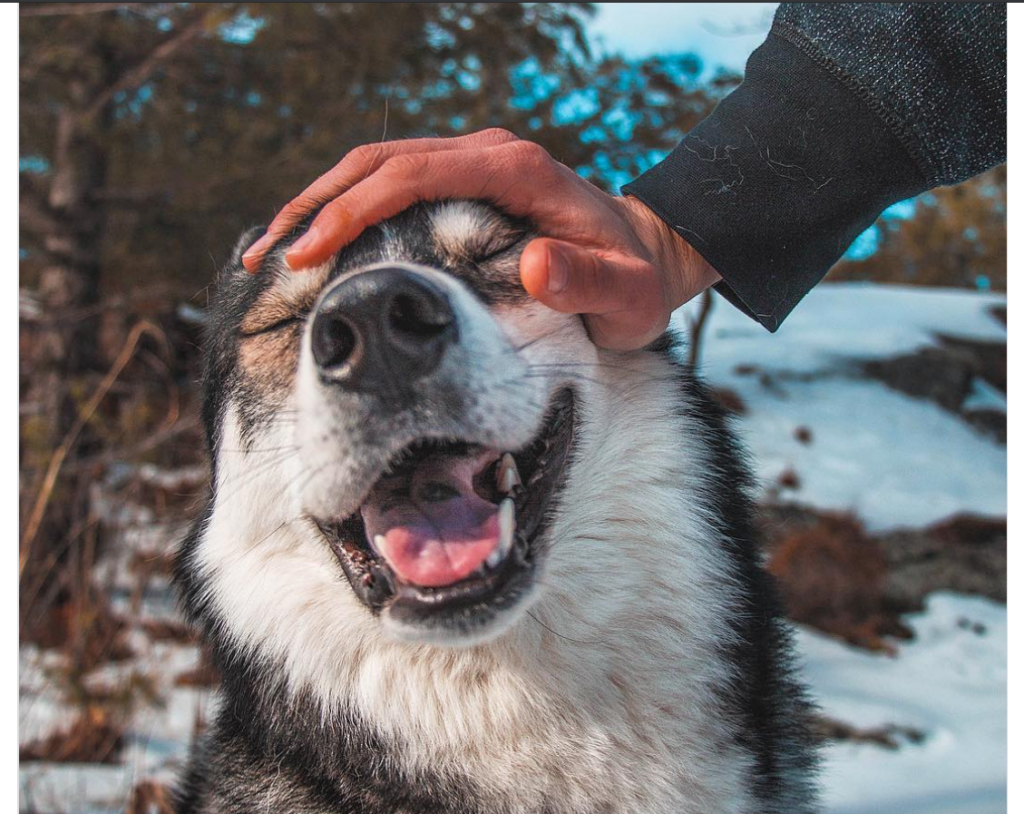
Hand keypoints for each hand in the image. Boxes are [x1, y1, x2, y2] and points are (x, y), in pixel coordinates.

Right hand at [242, 129, 719, 349]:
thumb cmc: (636, 281)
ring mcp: (472, 165)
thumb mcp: (628, 294)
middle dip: (315, 205)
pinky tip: (316, 245)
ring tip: (269, 254)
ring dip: (320, 205)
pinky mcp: (463, 184)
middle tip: (264, 258)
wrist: (647, 255)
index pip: (413, 174)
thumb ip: (590, 282)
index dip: (354, 208)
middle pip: (380, 163)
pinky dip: (347, 211)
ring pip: (377, 169)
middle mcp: (486, 155)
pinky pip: (392, 187)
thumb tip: (536, 265)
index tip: (307, 252)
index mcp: (515, 170)